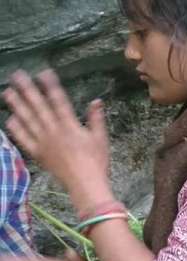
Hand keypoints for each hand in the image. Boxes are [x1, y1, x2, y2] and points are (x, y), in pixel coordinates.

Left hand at [2, 70, 113, 212]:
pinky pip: (24, 139)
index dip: (51, 86)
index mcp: (70, 125)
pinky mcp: (38, 153)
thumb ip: (96, 118)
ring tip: (7, 91)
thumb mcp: (100, 138)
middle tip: (18, 75)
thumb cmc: (96, 161)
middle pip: (39, 106)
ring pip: (28, 120)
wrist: (85, 183)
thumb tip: (96, 101)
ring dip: (17, 105)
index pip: (59, 101)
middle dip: (28, 89)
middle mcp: (54, 130)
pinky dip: (16, 129)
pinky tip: (10, 119)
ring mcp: (43, 142)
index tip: (43, 73)